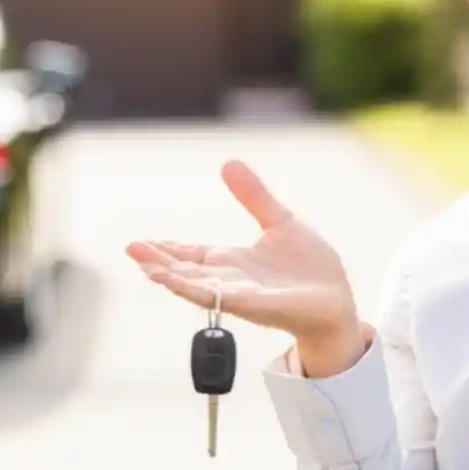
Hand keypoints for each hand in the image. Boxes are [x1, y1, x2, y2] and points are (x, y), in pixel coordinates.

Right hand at [126, 160, 365, 376]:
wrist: (338, 300)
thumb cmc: (310, 267)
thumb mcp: (278, 221)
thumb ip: (253, 196)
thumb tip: (228, 162)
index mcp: (231, 261)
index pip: (190, 254)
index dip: (165, 248)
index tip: (138, 242)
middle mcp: (230, 280)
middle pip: (185, 271)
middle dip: (157, 261)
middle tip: (131, 249)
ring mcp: (241, 296)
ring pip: (197, 287)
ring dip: (172, 278)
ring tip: (146, 267)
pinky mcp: (256, 307)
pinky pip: (222, 299)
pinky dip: (199, 291)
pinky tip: (181, 284)